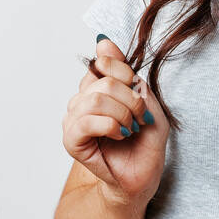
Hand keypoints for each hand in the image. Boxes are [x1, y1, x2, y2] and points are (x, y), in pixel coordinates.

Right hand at [62, 37, 170, 198]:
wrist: (141, 178)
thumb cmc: (145, 142)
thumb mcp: (147, 102)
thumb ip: (126, 72)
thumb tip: (102, 41)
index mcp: (97, 87)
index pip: (102, 61)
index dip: (125, 73)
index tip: (139, 92)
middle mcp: (82, 100)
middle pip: (102, 81)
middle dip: (130, 100)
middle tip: (139, 118)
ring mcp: (73, 119)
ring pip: (95, 99)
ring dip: (123, 115)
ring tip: (130, 129)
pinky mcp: (71, 140)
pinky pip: (86, 121)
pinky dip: (111, 126)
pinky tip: (120, 135)